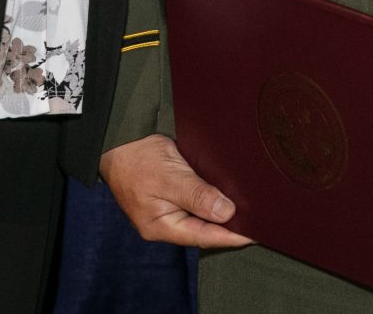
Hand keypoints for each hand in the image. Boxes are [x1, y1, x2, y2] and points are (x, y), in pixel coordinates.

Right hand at [99, 134, 252, 248]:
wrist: (116, 136)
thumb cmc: (136, 157)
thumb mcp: (170, 177)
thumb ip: (198, 196)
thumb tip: (226, 213)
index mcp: (160, 226)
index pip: (203, 236)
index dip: (231, 235)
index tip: (255, 233)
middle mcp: (163, 222)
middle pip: (202, 229)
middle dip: (228, 225)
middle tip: (256, 220)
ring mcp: (164, 208)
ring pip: (198, 215)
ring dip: (219, 211)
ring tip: (246, 209)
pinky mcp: (167, 193)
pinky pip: (193, 201)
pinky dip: (209, 198)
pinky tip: (225, 194)